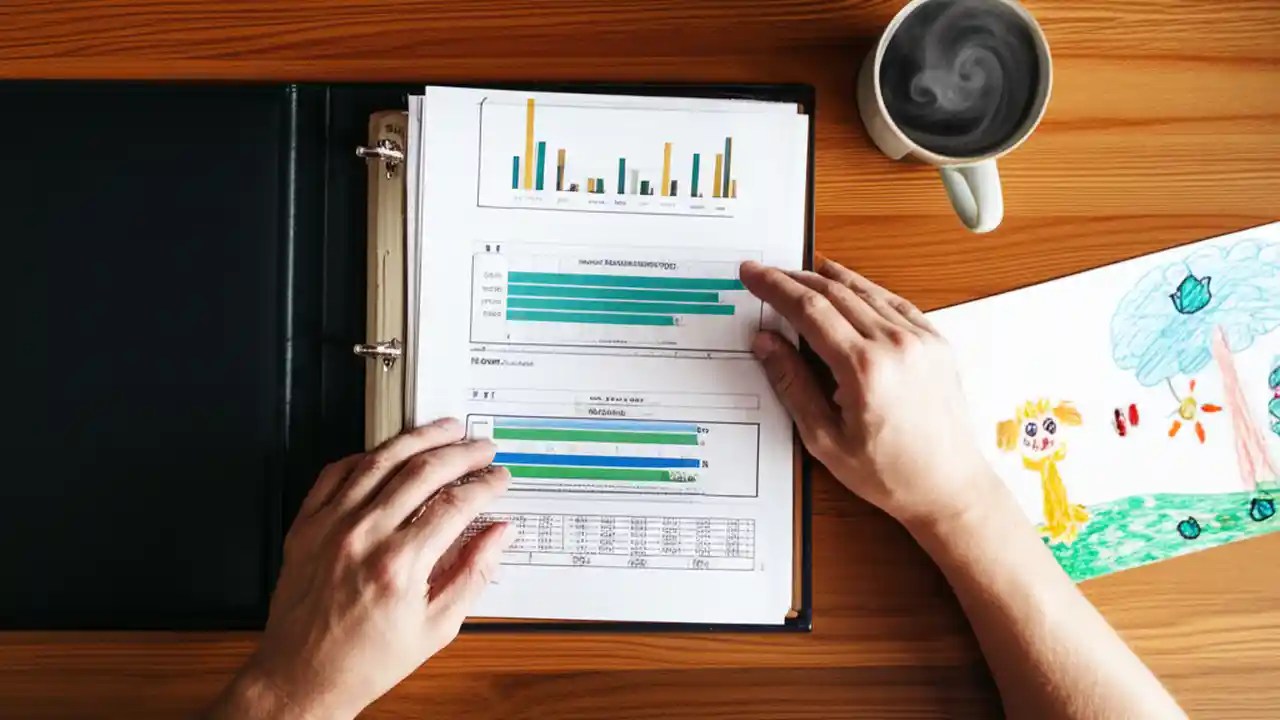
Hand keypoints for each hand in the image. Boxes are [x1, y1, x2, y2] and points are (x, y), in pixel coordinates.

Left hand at [206, 419, 511, 719]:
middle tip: (480, 447)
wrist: (303, 677)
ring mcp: (330, 526)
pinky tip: (387, 451)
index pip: (454, 504)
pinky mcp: (306, 526)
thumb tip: (498, 534)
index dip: (484, 484)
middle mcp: (363, 537)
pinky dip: (366, 455)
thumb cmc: (365, 661)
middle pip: (422, 471)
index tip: (498, 479)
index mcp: (399, 565)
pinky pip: (336, 472)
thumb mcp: (436, 628)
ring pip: (380, 460)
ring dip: (418, 438)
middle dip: (460, 452)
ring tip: (444, 429)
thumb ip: (473, 574)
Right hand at [740, 260, 998, 529]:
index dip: (774, 287)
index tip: (753, 274)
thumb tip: (765, 342)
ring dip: (828, 279)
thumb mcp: (824, 439)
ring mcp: (921, 340)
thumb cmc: (889, 473)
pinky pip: (895, 303)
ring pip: (865, 291)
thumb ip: (792, 384)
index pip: (809, 310)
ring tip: (800, 274)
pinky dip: (866, 290)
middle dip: (794, 279)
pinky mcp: (937, 342)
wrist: (950, 486)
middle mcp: (896, 344)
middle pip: (834, 292)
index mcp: (864, 368)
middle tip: (767, 273)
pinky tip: (849, 286)